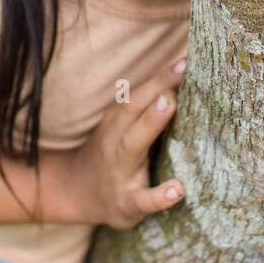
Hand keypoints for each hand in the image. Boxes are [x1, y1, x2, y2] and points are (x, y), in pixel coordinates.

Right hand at [60, 58, 187, 228]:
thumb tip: (185, 79)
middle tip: (180, 72)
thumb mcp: (121, 127)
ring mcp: (120, 171)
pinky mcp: (127, 203)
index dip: (161, 76)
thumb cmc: (111, 153)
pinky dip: (159, 196)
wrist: (76, 193)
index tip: (186, 59)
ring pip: (132, 145)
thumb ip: (146, 107)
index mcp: (117, 122)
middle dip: (154, 89)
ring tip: (169, 104)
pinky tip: (177, 190)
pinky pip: (142, 199)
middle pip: (132, 110)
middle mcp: (115, 141)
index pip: (138, 94)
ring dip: (150, 123)